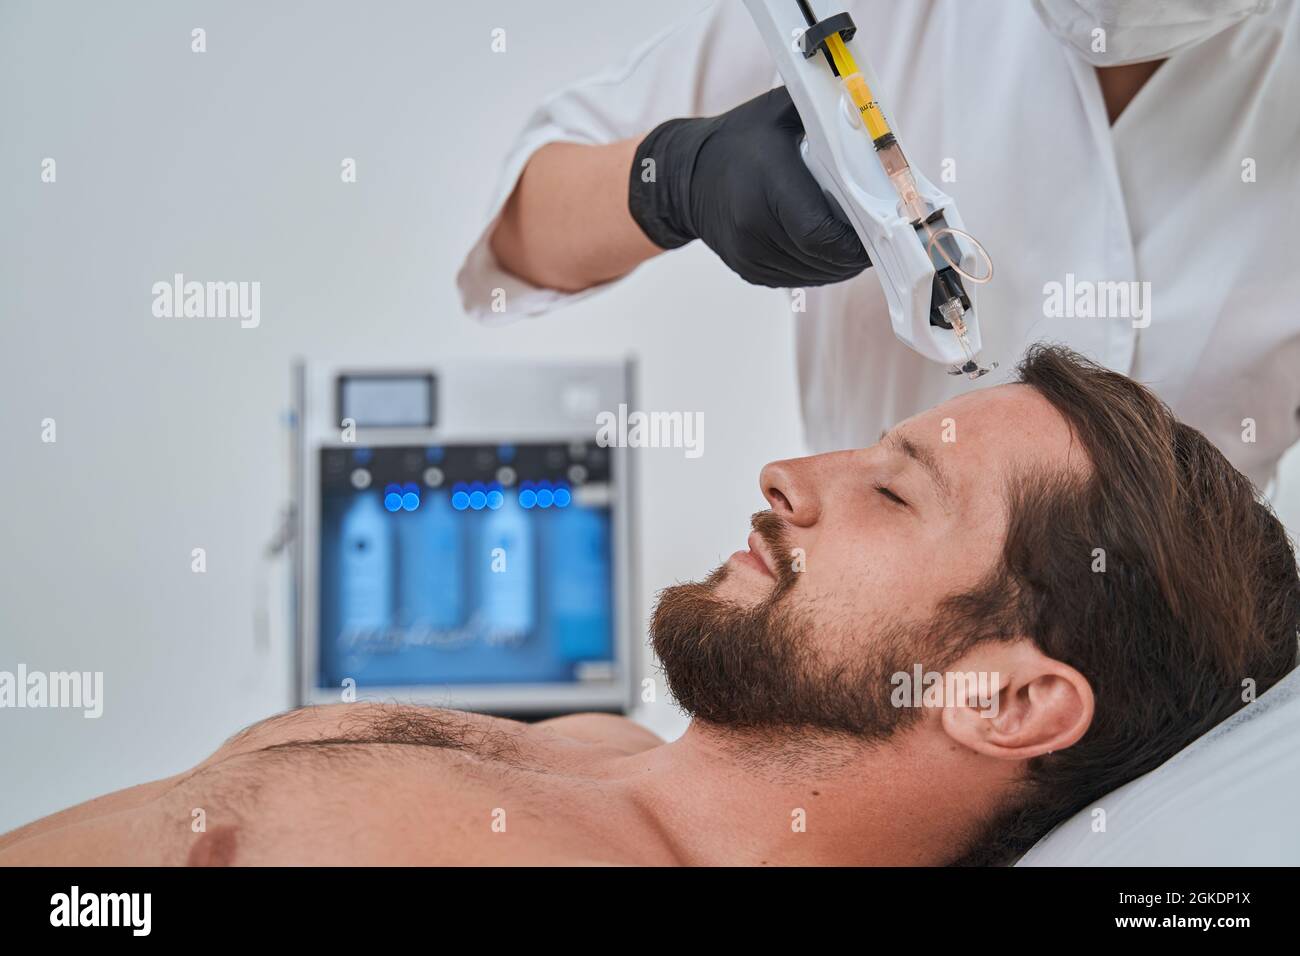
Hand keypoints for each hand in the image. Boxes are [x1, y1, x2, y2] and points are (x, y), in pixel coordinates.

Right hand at [627, 86, 869, 287]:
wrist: (685, 177)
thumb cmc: (740, 140)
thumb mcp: (780, 111)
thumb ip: (825, 110)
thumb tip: (872, 115)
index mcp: (767, 187)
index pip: (822, 234)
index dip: (857, 243)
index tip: (882, 232)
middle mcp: (753, 228)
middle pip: (823, 259)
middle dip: (856, 253)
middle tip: (881, 237)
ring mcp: (749, 255)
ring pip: (814, 274)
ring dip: (840, 264)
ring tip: (857, 243)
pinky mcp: (749, 271)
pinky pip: (798, 279)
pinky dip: (819, 268)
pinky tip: (828, 249)